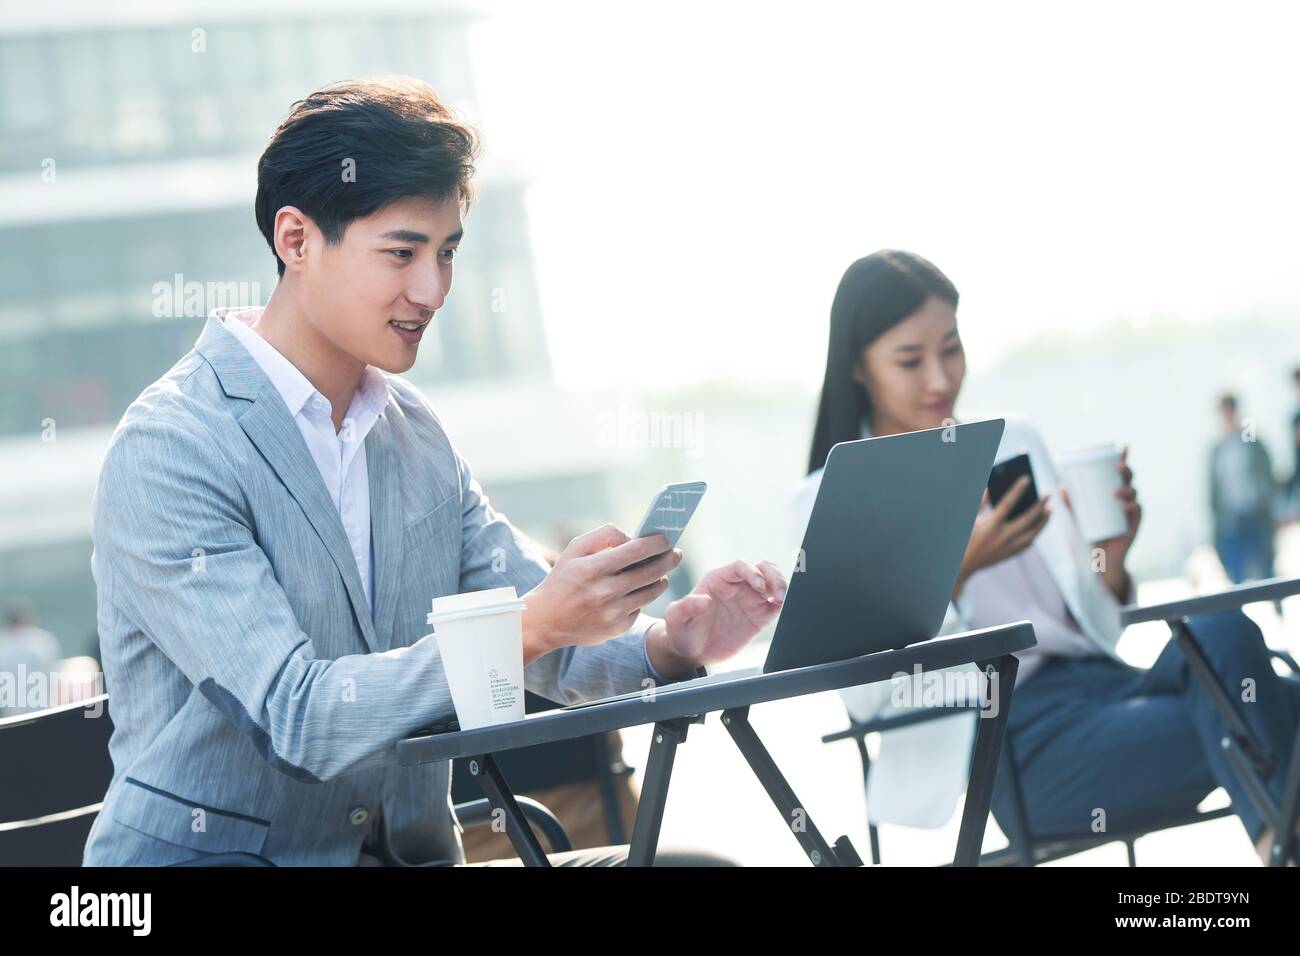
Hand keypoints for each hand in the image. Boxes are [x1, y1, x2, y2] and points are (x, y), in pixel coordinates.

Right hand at [521, 523, 680, 661]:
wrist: (547, 620)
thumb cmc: (564, 578)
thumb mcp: (575, 549)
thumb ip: (604, 535)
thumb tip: (633, 537)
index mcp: (592, 568)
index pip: (636, 550)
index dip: (656, 543)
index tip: (665, 539)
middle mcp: (604, 591)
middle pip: (652, 571)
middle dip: (669, 559)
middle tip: (676, 553)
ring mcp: (613, 612)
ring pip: (652, 591)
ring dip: (662, 578)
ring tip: (661, 572)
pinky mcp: (618, 628)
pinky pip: (641, 607)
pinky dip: (642, 597)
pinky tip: (635, 592)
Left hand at [646, 560, 786, 677]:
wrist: (690, 651)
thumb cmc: (681, 629)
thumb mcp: (676, 618)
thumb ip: (686, 607)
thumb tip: (704, 600)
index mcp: (719, 580)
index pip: (741, 566)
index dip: (753, 571)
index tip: (759, 585)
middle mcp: (737, 586)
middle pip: (763, 569)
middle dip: (773, 577)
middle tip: (778, 593)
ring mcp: (750, 600)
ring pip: (773, 584)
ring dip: (782, 588)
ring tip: (783, 600)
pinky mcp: (759, 617)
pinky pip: (776, 606)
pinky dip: (784, 604)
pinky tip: (784, 609)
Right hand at [954, 476, 1051, 595]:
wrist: (963, 565)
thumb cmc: (964, 538)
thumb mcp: (969, 519)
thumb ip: (979, 503)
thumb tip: (989, 489)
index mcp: (990, 525)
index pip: (1007, 503)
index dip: (1017, 490)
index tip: (1027, 479)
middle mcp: (1002, 537)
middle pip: (1027, 519)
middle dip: (1039, 505)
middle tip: (1048, 494)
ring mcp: (1008, 547)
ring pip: (1032, 533)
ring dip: (1043, 521)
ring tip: (1049, 510)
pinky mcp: (1010, 554)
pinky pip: (1028, 543)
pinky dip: (1034, 533)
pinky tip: (1038, 524)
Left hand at [1060, 444, 1140, 598]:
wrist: (1099, 558)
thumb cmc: (1090, 534)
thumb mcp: (1078, 517)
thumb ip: (1071, 504)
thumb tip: (1062, 486)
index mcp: (1114, 494)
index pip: (1120, 473)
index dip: (1124, 459)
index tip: (1123, 446)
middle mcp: (1125, 500)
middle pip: (1130, 480)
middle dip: (1127, 471)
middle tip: (1117, 467)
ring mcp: (1131, 512)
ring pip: (1134, 494)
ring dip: (1126, 490)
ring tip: (1114, 493)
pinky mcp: (1134, 525)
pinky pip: (1137, 512)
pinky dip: (1131, 507)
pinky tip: (1124, 507)